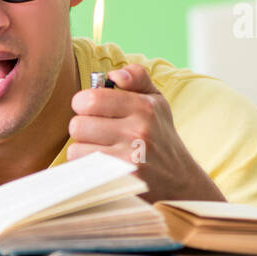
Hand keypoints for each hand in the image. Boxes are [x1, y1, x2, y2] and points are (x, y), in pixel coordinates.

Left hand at [68, 63, 224, 203]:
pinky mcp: (121, 180)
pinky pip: (83, 169)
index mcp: (144, 107)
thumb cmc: (160, 136)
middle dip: (81, 128)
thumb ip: (137, 78)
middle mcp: (138, 132)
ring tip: (100, 149)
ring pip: (76, 149)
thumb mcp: (156, 102)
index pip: (90, 99)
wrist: (180, 181)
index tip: (91, 110)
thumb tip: (114, 74)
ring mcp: (130, 158)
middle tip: (95, 132)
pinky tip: (101, 164)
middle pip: (77, 125)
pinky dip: (86, 166)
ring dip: (83, 149)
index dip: (83, 104)